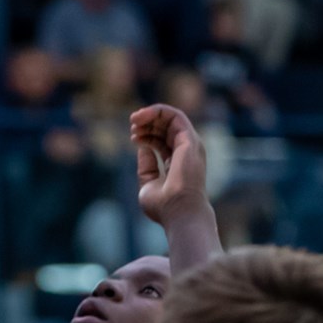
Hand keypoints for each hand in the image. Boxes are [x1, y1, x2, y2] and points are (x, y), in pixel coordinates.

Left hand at [131, 103, 210, 223]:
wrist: (178, 211)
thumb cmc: (164, 205)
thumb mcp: (149, 184)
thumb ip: (146, 167)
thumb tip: (144, 148)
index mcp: (178, 163)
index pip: (164, 140)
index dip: (147, 135)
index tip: (133, 138)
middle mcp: (186, 152)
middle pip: (167, 127)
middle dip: (148, 122)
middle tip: (132, 125)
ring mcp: (190, 145)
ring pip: (172, 118)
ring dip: (151, 114)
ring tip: (134, 120)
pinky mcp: (189, 139)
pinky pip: (175, 115)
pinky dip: (157, 111)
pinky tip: (141, 117)